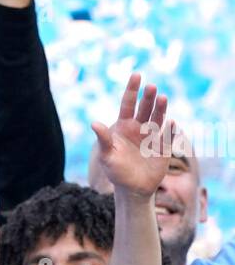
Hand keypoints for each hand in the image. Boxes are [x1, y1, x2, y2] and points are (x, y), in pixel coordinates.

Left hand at [92, 73, 175, 197]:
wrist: (132, 189)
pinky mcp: (164, 147)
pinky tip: (170, 123)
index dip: (132, 89)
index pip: (128, 103)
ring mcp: (153, 136)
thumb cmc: (116, 171)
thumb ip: (103, 139)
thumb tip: (94, 123)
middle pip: (145, 108)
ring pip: (158, 118)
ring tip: (163, 97)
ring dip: (161, 108)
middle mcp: (140, 127)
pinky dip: (169, 130)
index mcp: (124, 125)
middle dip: (148, 97)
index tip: (137, 75)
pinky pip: (168, 136)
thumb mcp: (106, 156)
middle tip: (151, 87)